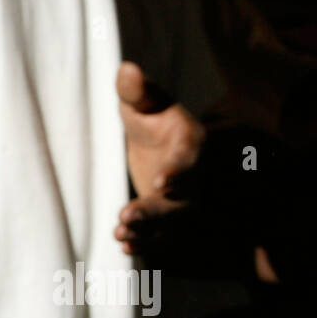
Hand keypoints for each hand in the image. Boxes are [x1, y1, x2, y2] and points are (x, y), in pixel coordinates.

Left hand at [115, 61, 204, 256]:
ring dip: (148, 233)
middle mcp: (196, 179)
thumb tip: (128, 69)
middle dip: (156, 213)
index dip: (180, 173)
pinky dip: (146, 244)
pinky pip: (165, 237)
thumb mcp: (149, 104)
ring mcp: (187, 203)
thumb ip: (138, 92)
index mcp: (193, 145)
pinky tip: (125, 248)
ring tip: (120, 234)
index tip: (162, 183)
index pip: (191, 160)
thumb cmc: (158, 122)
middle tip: (126, 218)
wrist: (172, 148)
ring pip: (172, 224)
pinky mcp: (173, 220)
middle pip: (182, 201)